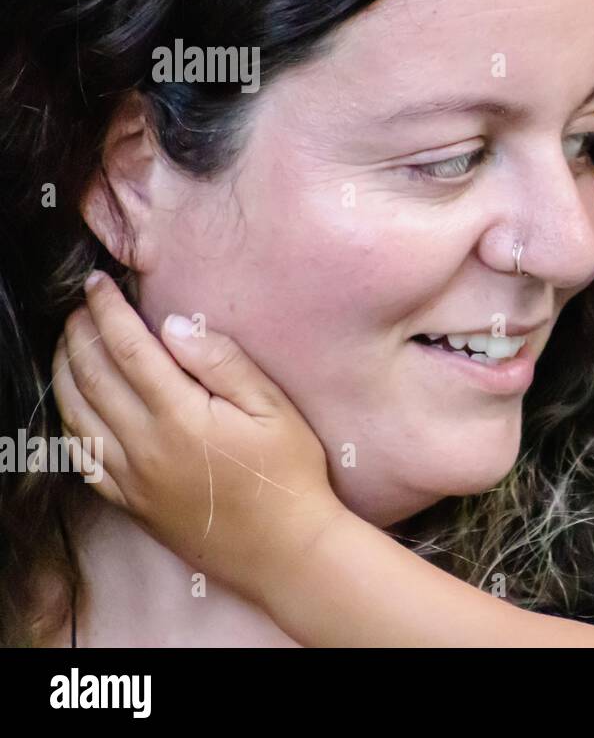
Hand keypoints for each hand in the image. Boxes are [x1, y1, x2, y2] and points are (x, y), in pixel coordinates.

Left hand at [54, 272, 346, 608]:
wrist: (285, 549)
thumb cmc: (289, 474)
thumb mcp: (274, 408)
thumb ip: (222, 362)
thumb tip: (173, 326)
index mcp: (180, 415)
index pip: (128, 348)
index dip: (107, 311)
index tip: (98, 283)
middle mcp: (144, 445)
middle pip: (92, 377)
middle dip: (79, 333)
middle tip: (80, 305)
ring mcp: (131, 477)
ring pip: (75, 415)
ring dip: (65, 371)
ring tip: (69, 344)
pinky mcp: (130, 502)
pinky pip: (81, 459)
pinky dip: (68, 422)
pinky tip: (74, 406)